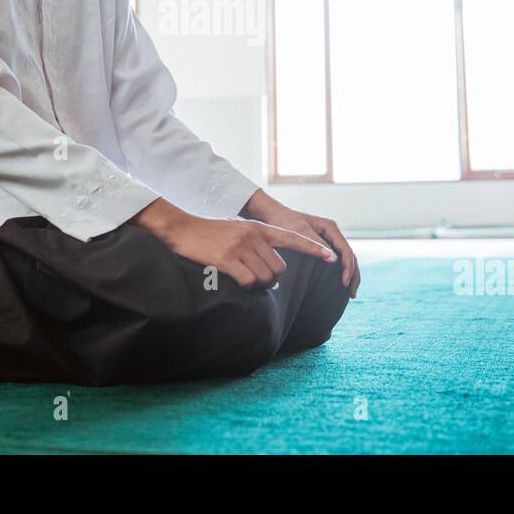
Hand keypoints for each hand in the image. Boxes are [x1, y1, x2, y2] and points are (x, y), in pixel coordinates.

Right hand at [133, 199, 337, 289]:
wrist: (183, 229)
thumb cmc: (211, 233)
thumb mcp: (239, 231)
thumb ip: (258, 242)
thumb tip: (274, 266)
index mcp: (259, 228)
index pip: (292, 238)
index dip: (313, 249)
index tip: (331, 257)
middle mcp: (254, 235)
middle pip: (279, 268)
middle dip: (272, 278)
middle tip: (257, 277)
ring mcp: (241, 247)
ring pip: (266, 277)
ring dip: (258, 284)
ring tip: (243, 277)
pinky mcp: (228, 259)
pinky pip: (249, 281)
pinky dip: (245, 285)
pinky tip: (234, 279)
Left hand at [240, 190, 360, 298]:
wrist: (274, 215)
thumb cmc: (285, 222)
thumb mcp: (299, 233)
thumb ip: (316, 244)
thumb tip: (334, 259)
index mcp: (330, 228)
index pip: (346, 250)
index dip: (348, 267)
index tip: (344, 283)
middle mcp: (333, 232)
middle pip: (350, 255)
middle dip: (353, 274)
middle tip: (352, 294)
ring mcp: (329, 238)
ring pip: (346, 258)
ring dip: (351, 274)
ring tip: (350, 293)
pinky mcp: (323, 244)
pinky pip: (338, 258)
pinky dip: (342, 271)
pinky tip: (340, 284)